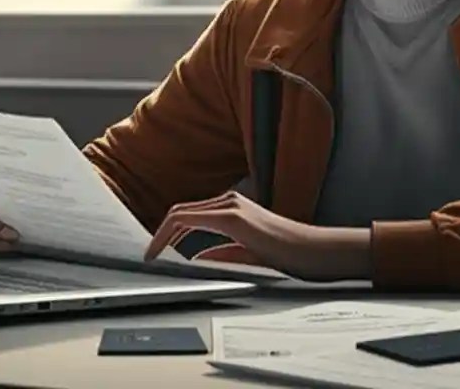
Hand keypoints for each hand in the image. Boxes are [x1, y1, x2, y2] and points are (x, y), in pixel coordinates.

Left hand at [144, 191, 371, 280]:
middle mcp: (228, 202)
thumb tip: (196, 257)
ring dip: (161, 235)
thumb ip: (222, 253)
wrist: (313, 252)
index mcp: (232, 208)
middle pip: (179, 212)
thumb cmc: (287, 254)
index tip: (155, 252)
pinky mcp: (232, 217)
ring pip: (180, 214)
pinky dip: (169, 234)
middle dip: (158, 234)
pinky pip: (187, 220)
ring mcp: (230, 207)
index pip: (188, 215)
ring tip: (150, 255)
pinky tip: (163, 252)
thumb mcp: (247, 254)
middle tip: (146, 256)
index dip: (166, 233)